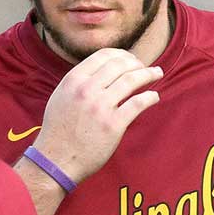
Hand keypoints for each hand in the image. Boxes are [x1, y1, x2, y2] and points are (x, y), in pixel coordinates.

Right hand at [34, 50, 163, 183]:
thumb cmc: (59, 130)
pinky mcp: (113, 125)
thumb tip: (102, 69)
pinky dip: (150, 97)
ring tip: (157, 73)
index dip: (122, 54)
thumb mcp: (61, 97)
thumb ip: (79, 82)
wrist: (56, 160)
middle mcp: (86, 90)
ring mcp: (100, 107)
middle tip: (145, 68)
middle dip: (137, 63)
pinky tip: (154, 96)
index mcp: (73, 80)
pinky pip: (138, 103)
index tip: (131, 59)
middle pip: (120, 65)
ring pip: (131, 80)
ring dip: (149, 74)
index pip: (103, 56)